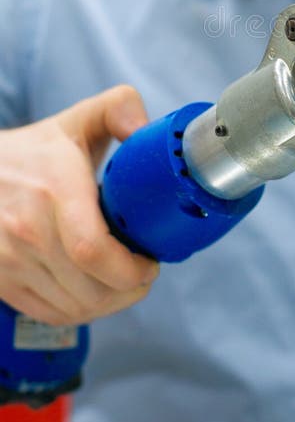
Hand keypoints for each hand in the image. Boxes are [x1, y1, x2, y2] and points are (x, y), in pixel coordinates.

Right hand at [0, 86, 159, 325]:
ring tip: (126, 283)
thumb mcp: (78, 119)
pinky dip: (81, 311)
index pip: (93, 249)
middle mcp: (28, 230)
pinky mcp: (2, 281)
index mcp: (54, 189)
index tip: (152, 262)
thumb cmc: (34, 151)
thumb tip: (146, 130)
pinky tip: (96, 293)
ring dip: (110, 304)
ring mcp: (10, 260)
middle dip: (130, 290)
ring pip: (73, 306)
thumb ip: (120, 107)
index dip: (130, 269)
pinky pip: (49, 313)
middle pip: (89, 287)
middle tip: (146, 274)